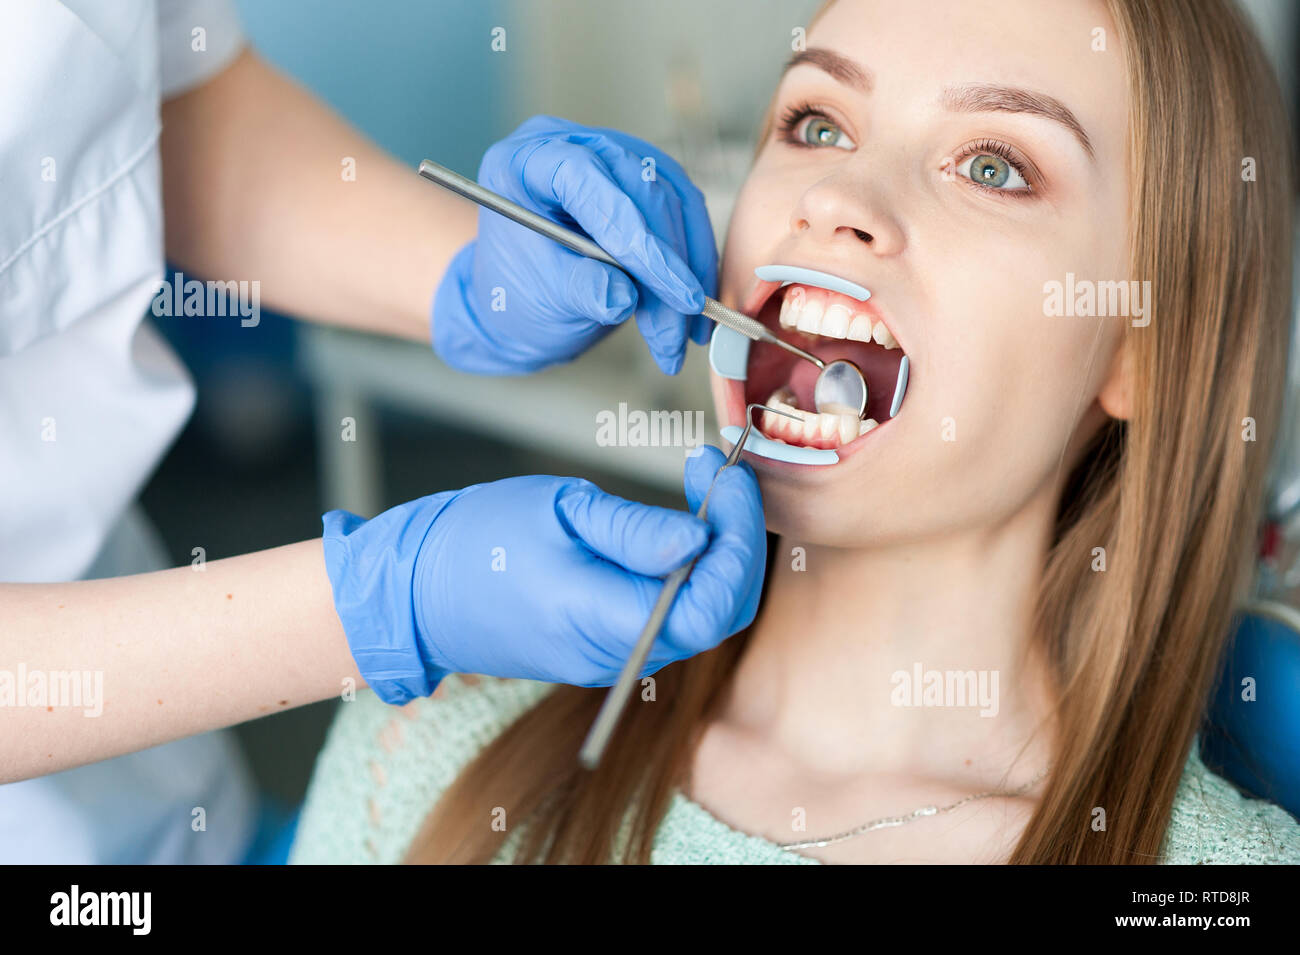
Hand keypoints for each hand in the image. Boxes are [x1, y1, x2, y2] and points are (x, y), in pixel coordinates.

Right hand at [321, 446, 764, 702]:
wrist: (418, 593)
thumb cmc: (477, 542)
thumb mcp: (558, 511)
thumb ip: (635, 531)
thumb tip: (701, 540)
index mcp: (602, 618)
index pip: (712, 604)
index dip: (737, 540)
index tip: (726, 477)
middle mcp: (616, 653)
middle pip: (720, 613)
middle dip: (736, 540)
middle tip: (719, 475)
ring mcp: (613, 659)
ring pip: (700, 615)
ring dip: (716, 553)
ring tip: (702, 487)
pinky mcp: (607, 650)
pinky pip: (670, 616)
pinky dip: (690, 571)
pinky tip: (676, 526)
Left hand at [431, 115, 717, 375]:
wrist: (528, 299)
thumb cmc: (519, 293)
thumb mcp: (540, 297)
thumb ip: (578, 291)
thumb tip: (622, 299)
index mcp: (526, 162)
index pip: (588, 181)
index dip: (636, 237)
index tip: (673, 292)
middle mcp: (574, 147)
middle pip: (641, 189)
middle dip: (668, 265)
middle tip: (678, 327)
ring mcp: (614, 159)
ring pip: (674, 202)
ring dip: (689, 270)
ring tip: (683, 332)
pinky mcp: (645, 180)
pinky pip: (686, 213)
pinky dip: (695, 262)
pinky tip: (693, 308)